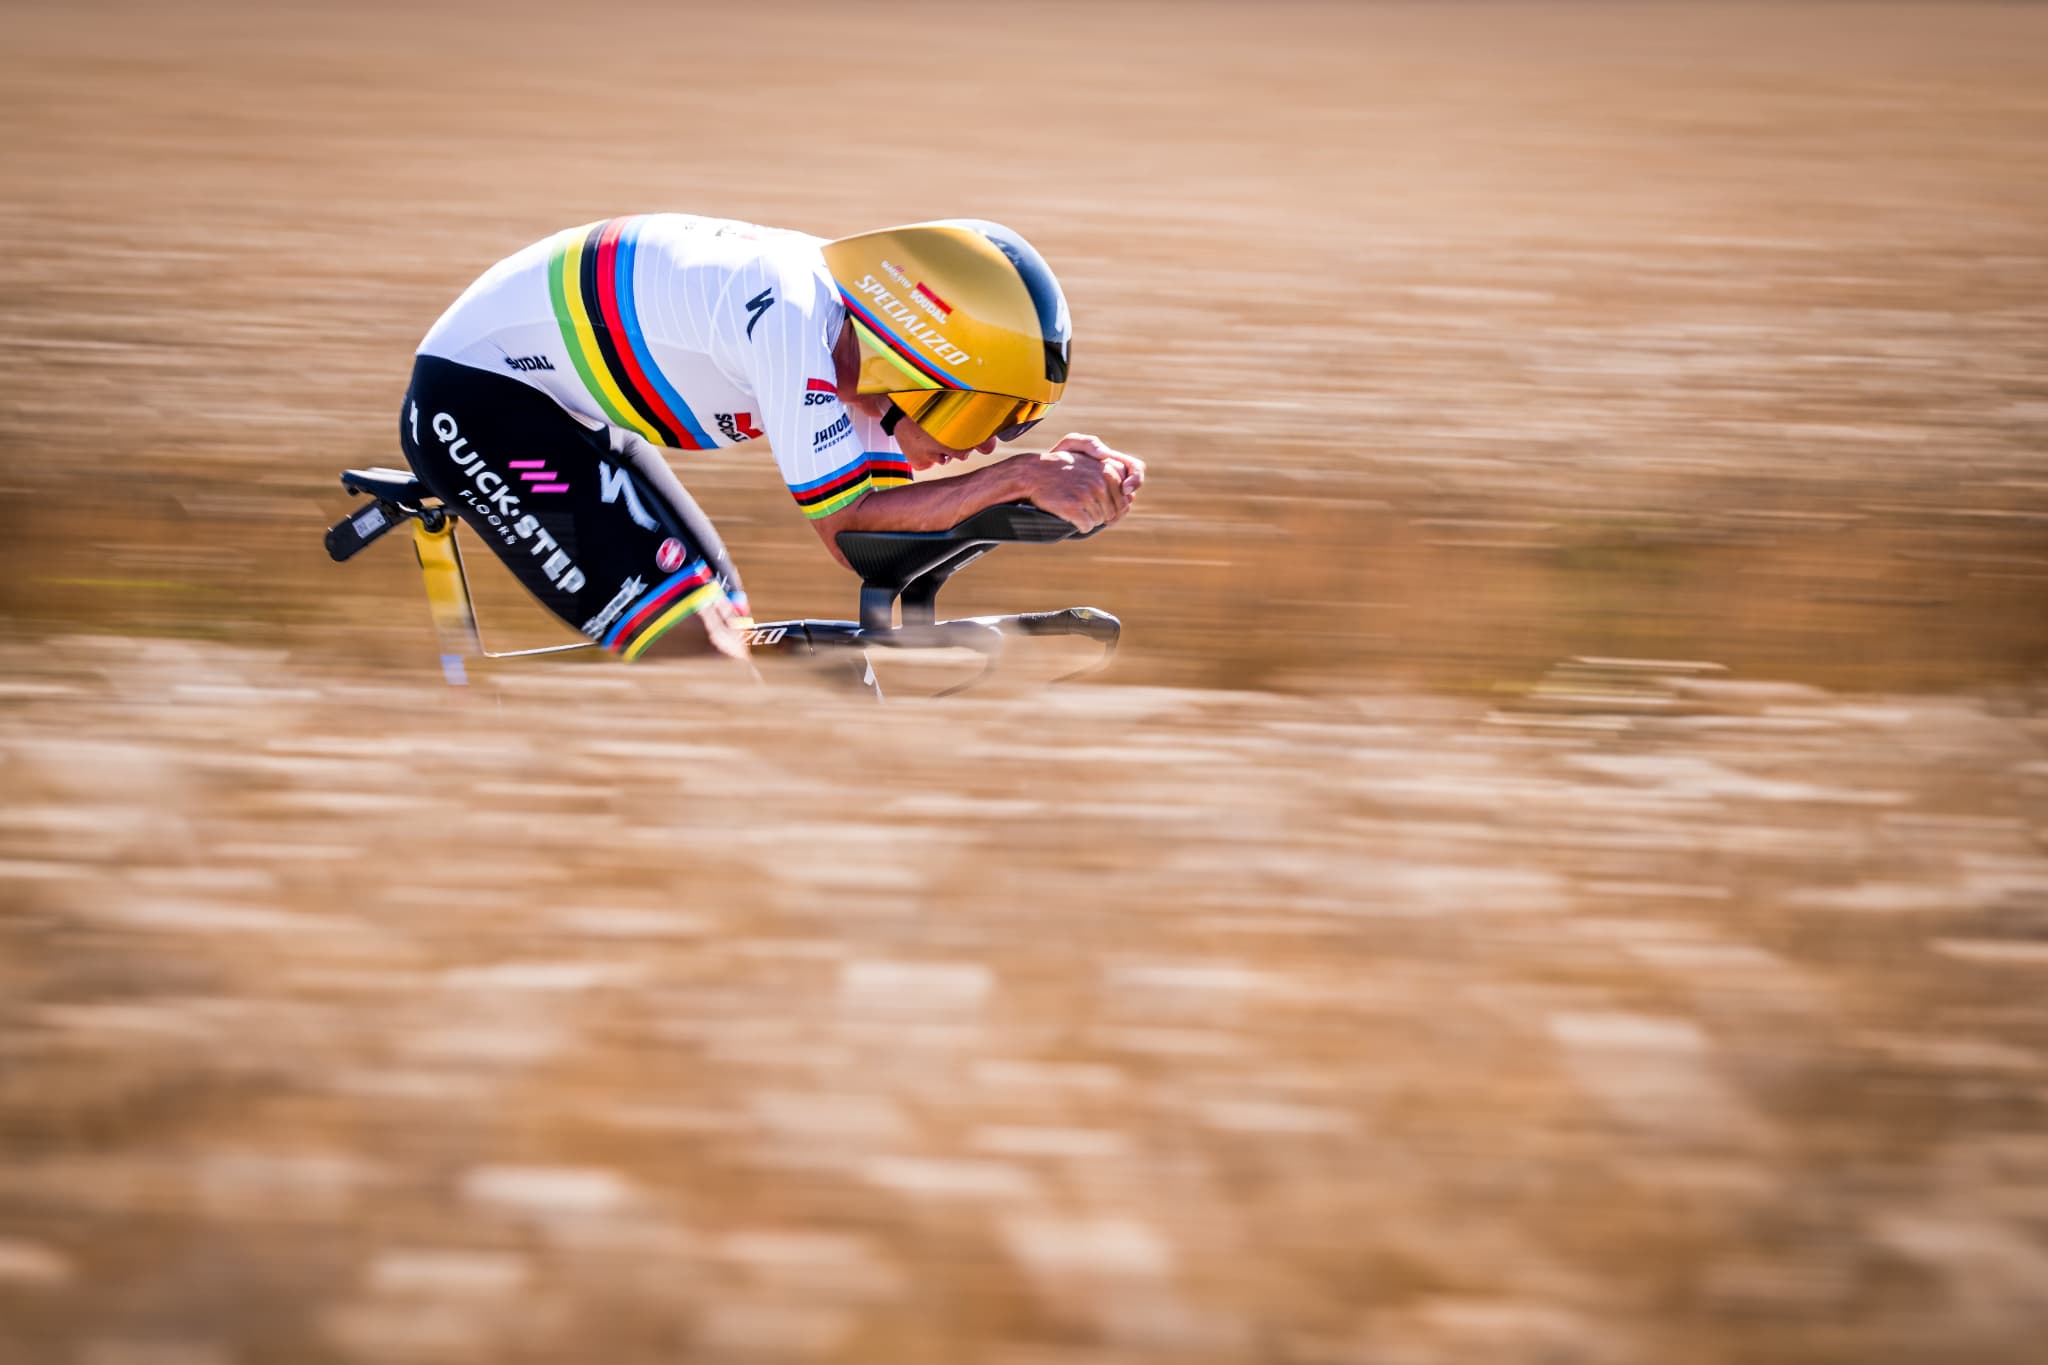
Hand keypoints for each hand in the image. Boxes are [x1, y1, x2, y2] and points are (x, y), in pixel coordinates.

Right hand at [1021, 434, 1145, 531]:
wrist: (1033, 473)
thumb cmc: (1062, 467)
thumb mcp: (1091, 460)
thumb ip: (1114, 472)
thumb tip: (1131, 496)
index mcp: (1109, 470)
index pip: (1125, 501)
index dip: (1113, 508)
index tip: (1099, 505)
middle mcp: (1101, 480)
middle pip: (1113, 513)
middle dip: (1101, 515)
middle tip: (1085, 508)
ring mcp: (1087, 493)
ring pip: (1100, 521)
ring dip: (1089, 519)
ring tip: (1075, 508)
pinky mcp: (1074, 506)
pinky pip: (1087, 526)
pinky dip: (1079, 526)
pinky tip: (1070, 515)